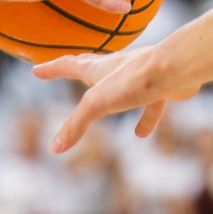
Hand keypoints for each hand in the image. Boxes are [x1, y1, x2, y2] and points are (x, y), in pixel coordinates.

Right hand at [33, 42, 195, 152]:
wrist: (176, 68)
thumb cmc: (135, 79)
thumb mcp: (97, 103)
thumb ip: (76, 124)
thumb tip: (54, 147)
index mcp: (97, 69)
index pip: (68, 65)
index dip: (51, 69)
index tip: (36, 70)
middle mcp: (116, 69)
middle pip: (91, 68)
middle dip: (75, 70)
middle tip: (64, 68)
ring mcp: (139, 77)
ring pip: (121, 86)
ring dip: (111, 97)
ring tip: (105, 109)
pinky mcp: (160, 87)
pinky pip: (149, 104)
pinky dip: (144, 118)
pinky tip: (141, 134)